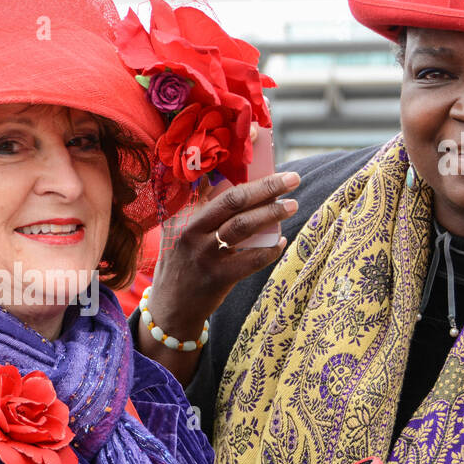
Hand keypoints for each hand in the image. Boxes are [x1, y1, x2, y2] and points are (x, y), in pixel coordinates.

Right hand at [138, 131, 300, 379]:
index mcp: (183, 216)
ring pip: (243, 228)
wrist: (171, 306)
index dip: (241, 169)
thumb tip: (226, 174)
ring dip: (271, 214)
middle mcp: (191, 233)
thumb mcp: (180, 230)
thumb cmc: (181, 261)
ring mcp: (204, 256)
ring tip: (292, 205)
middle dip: (266, 188)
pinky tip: (281, 242)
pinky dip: (269, 250)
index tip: (265, 157)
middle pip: (233, 202)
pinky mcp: (217, 279)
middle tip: (292, 179)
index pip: (214, 185)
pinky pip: (250, 261)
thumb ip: (199, 205)